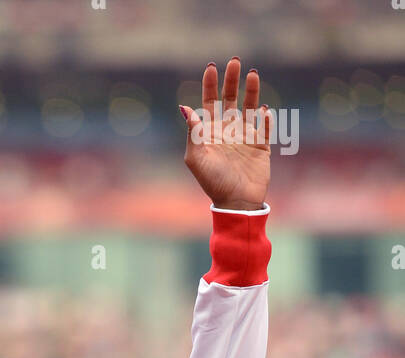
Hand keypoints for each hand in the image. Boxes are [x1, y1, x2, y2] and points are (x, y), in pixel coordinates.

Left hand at [180, 58, 271, 210]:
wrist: (236, 202)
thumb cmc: (212, 182)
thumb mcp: (196, 158)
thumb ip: (193, 133)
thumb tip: (185, 108)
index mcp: (210, 133)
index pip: (209, 103)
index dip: (210, 85)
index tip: (211, 67)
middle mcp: (228, 131)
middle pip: (230, 99)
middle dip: (231, 80)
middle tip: (234, 61)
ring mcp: (245, 138)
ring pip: (249, 107)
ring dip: (252, 91)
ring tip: (253, 73)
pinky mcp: (261, 147)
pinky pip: (265, 128)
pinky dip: (266, 119)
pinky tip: (264, 111)